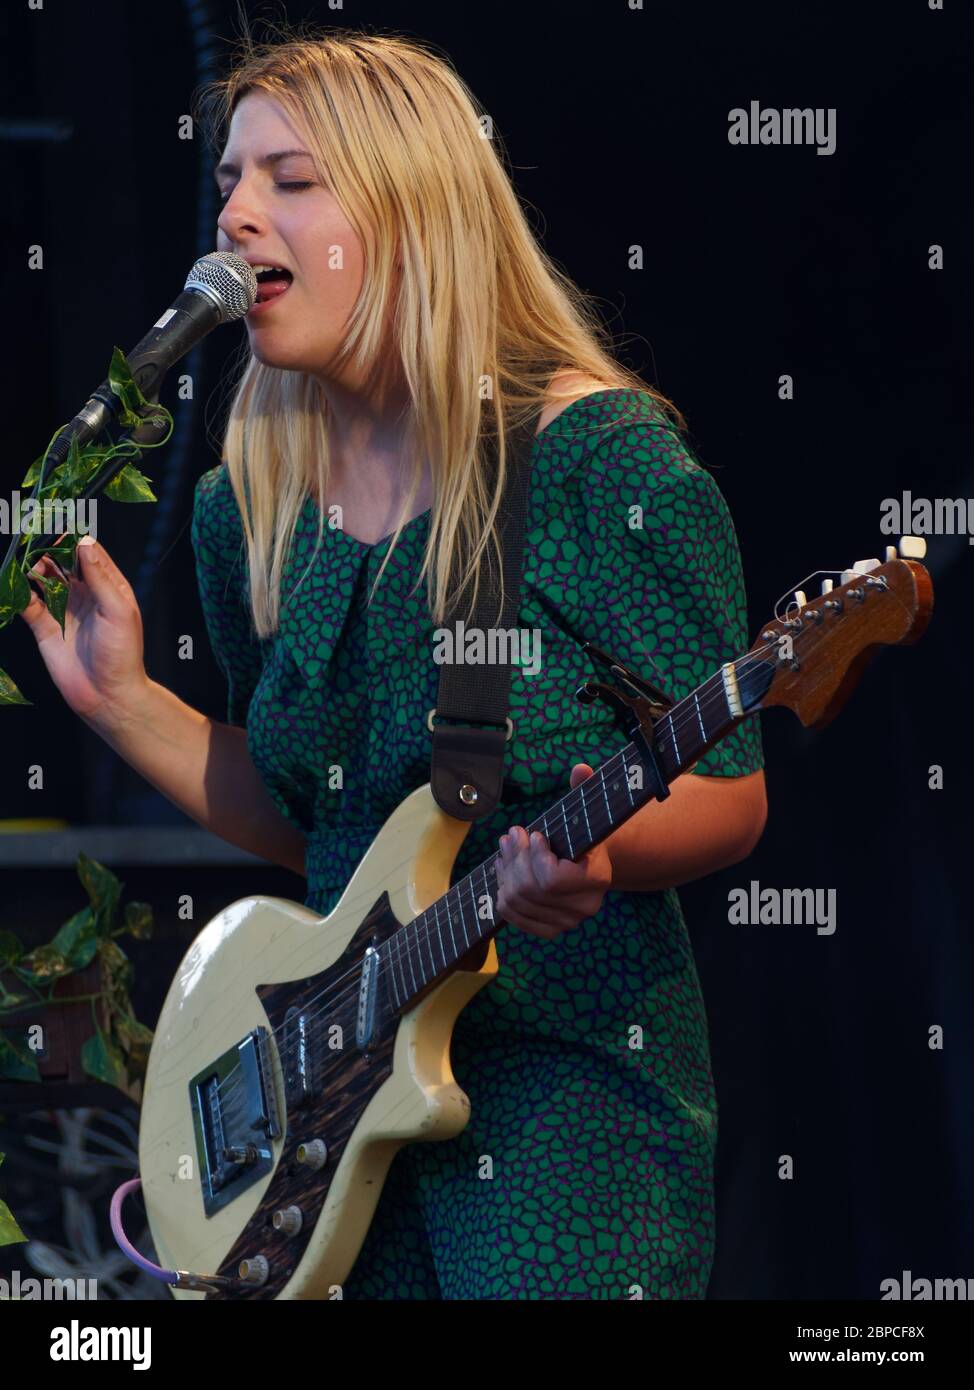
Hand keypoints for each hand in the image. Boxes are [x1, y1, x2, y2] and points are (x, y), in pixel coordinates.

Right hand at [17, 537, 147, 724]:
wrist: (108, 694)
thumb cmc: (122, 652)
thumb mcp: (117, 610)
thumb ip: (99, 577)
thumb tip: (84, 543)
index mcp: (108, 586)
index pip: (89, 552)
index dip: (74, 538)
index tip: (58, 527)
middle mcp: (85, 593)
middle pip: (62, 562)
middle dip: (48, 550)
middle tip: (33, 538)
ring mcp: (64, 609)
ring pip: (43, 579)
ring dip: (32, 568)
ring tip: (25, 562)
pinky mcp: (45, 627)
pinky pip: (27, 604)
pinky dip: (19, 593)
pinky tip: (15, 585)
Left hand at [495, 763, 612, 938]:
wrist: (589, 863)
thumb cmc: (583, 833)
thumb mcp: (585, 809)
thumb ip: (585, 789)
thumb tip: (581, 770)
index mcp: (598, 879)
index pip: (554, 880)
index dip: (537, 856)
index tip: (535, 834)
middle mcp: (584, 907)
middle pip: (531, 889)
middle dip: (516, 857)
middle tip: (512, 834)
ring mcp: (565, 922)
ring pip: (517, 900)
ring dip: (505, 870)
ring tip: (506, 847)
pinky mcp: (547, 929)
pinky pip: (511, 914)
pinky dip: (501, 890)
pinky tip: (504, 869)